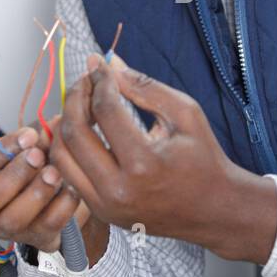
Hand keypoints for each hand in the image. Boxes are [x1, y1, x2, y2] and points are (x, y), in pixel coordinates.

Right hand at [0, 122, 91, 253]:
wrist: (56, 191)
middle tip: (37, 156)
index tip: (26, 137)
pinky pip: (46, 227)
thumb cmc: (33, 164)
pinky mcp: (36, 238)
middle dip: (14, 176)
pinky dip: (62, 206)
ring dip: (36, 194)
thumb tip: (55, 125)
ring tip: (54, 173)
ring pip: (12, 220)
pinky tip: (72, 188)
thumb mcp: (31, 144)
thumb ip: (38, 135)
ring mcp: (7, 228)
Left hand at [47, 53, 267, 252]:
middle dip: (75, 97)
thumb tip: (110, 63)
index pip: (105, 110)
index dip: (100, 81)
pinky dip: (68, 148)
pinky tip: (81, 128)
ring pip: (62, 155)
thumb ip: (145, 86)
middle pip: (74, 132)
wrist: (214, 209)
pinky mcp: (99, 212)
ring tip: (80, 103)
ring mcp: (105, 205)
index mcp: (144, 164)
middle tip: (85, 81)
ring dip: (65, 122)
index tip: (101, 66)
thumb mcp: (185, 113)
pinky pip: (68, 174)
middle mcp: (118, 189)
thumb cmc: (203, 158)